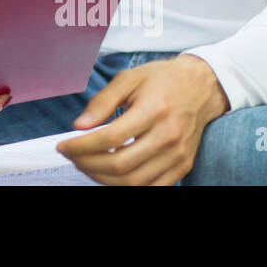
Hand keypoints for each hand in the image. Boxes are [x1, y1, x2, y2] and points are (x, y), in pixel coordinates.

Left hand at [55, 54, 229, 185]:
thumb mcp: (129, 78)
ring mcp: (178, 155)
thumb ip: (102, 101)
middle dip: (88, 164)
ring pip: (134, 181)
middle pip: (121, 164)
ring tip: (86, 165)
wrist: (202, 87)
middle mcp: (169, 136)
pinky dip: (126, 186)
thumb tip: (79, 125)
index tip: (63, 145)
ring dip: (103, 178)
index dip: (81, 146)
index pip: (111, 138)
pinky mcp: (183, 167)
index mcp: (154, 110)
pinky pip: (151, 188)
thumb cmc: (162, 79)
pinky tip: (109, 173)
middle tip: (71, 156)